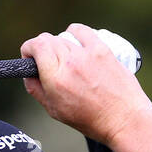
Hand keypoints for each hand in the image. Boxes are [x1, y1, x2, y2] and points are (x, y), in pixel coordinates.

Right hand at [19, 23, 151, 146]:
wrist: (124, 119)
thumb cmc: (91, 120)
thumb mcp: (56, 112)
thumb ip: (37, 91)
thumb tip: (28, 76)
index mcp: (55, 79)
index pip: (35, 46)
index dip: (28, 50)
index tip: (30, 57)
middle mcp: (69, 63)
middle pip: (47, 40)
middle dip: (42, 49)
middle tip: (47, 62)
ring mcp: (86, 54)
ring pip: (63, 37)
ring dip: (59, 46)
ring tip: (66, 60)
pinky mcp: (102, 49)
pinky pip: (81, 31)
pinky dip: (74, 33)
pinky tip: (76, 42)